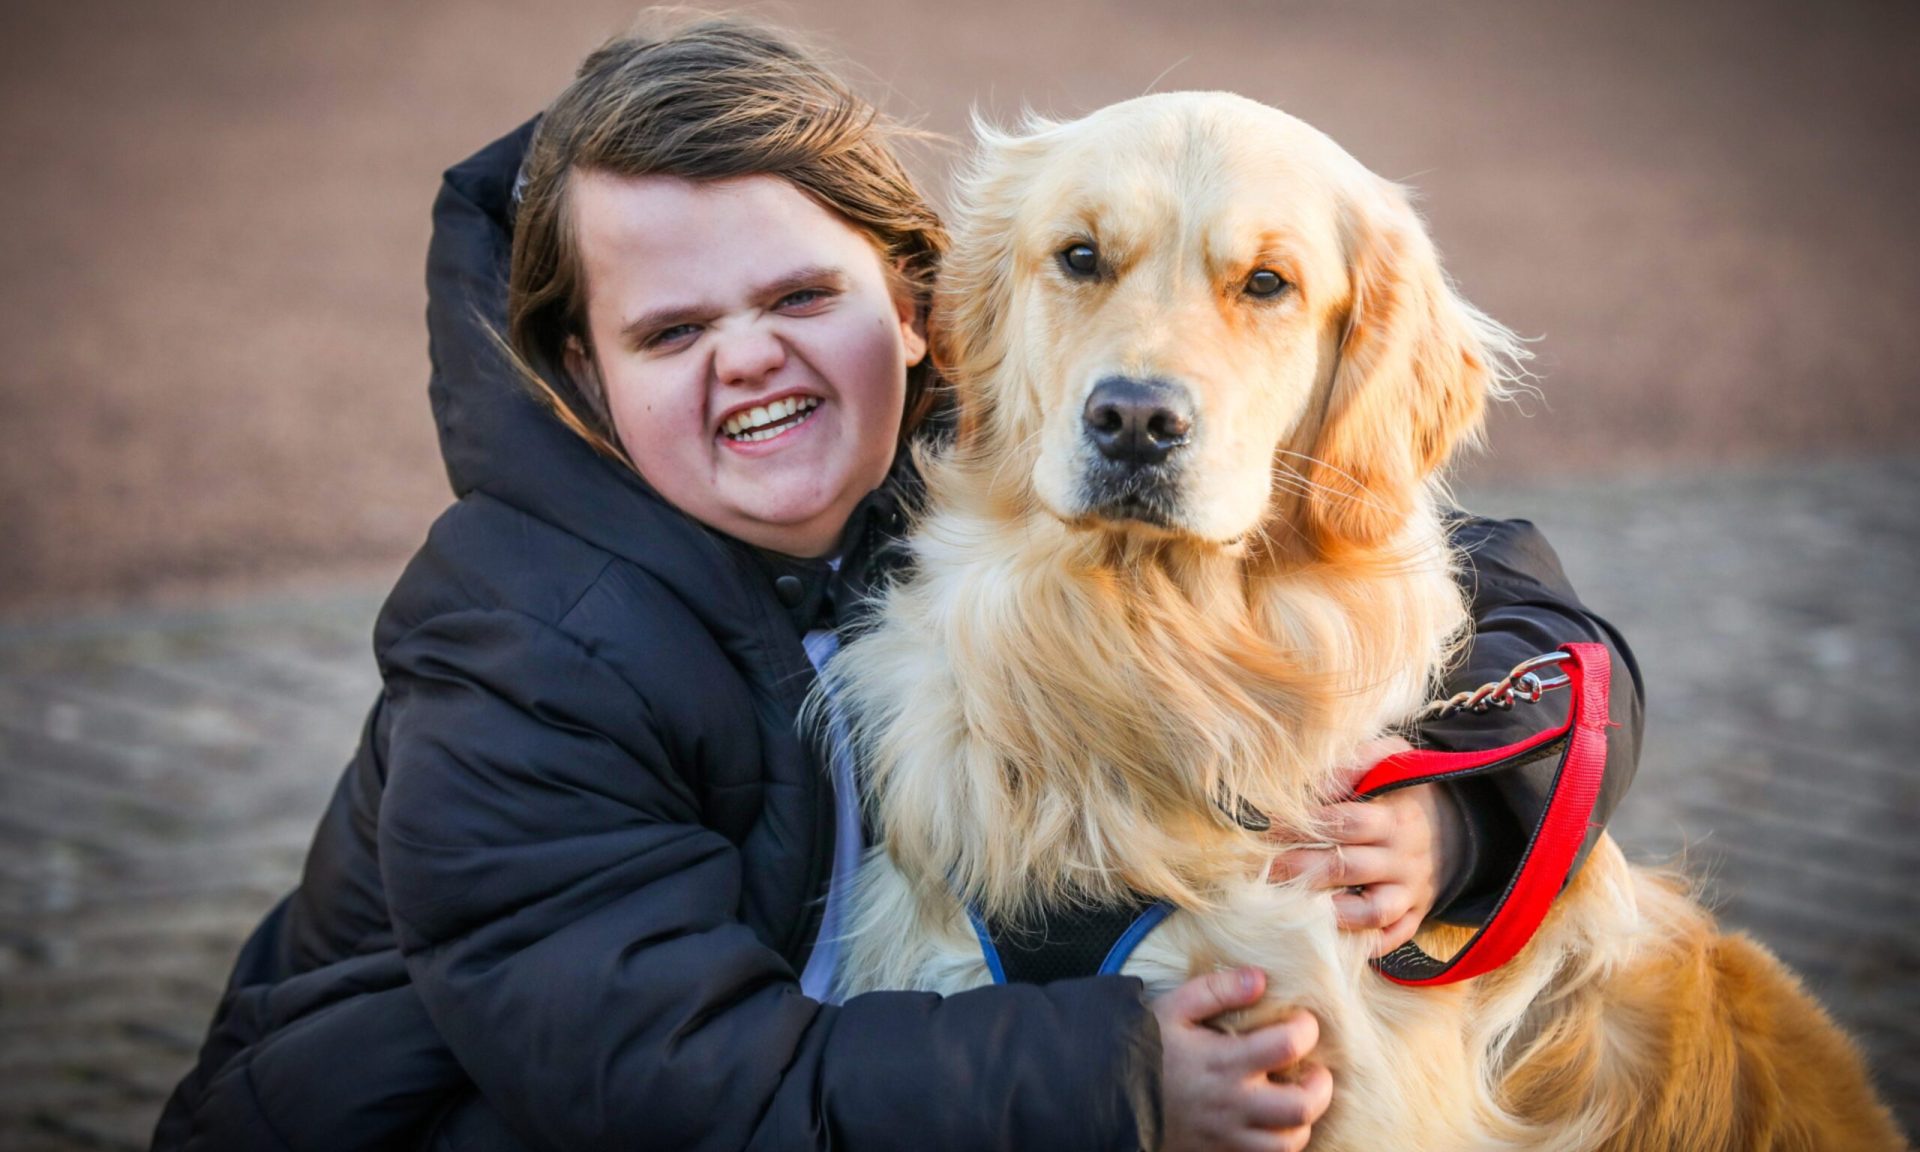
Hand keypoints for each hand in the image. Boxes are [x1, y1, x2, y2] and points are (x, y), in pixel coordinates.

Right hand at [1154, 967, 1332, 1151]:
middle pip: (1301, 1108)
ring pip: (1287, 1144)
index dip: (1306, 1029)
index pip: (1288, 1045)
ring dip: (1300, 1122)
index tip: (1302, 1022)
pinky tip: (1271, 1125)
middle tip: (1313, 1071)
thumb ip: (1217, 989)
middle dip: (1320, 1087)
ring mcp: (1226, 1137)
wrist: (1106, 1094)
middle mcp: (1232, 1104)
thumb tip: (1260, 979)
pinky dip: (1277, 1145)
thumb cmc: (1144, 1046)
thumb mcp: (1174, 1007)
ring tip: (1293, 1100)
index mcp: (1224, 1061)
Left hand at [1270, 737, 1463, 956]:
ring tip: (1290, 905)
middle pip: (1348, 868)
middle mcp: (1403, 859)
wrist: (1459, 827)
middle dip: (1301, 868)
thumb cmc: (1407, 790)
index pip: (1346, 823)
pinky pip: (1390, 938)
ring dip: (1328, 912)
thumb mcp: (1393, 760)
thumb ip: (1355, 763)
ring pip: (1372, 912)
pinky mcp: (1414, 917)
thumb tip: (1313, 784)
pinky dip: (1363, 944)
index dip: (1304, 825)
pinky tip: (1327, 938)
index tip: (1266, 827)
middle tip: (1265, 868)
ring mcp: (1410, 892)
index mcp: (1395, 818)